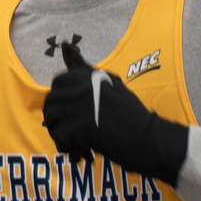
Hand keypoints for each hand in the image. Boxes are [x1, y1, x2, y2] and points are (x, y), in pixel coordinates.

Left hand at [41, 39, 189, 185]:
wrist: (148, 137)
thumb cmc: (133, 117)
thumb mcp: (113, 87)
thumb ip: (90, 75)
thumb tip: (65, 47)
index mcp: (92, 76)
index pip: (58, 83)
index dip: (59, 102)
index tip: (69, 117)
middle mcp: (84, 86)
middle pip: (51, 102)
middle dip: (56, 121)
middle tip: (70, 135)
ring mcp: (82, 104)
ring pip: (52, 120)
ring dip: (60, 136)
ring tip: (76, 145)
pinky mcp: (82, 125)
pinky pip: (60, 138)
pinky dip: (68, 149)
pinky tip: (83, 153)